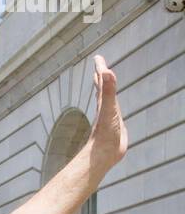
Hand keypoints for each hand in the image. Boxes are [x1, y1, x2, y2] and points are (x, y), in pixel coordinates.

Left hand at [88, 54, 127, 169]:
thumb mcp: (109, 109)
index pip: (102, 82)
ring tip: (105, 83)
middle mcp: (105, 108)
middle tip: (99, 65)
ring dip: (106, 91)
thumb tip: (106, 72)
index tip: (97, 57)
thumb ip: (108, 91)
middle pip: (102, 89)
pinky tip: (113, 108)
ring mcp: (109, 117)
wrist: (103, 156)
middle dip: (101, 76)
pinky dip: (113, 106)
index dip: (100, 69)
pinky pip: (113, 112)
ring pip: (106, 100)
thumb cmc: (105, 134)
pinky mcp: (114, 127)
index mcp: (103, 102)